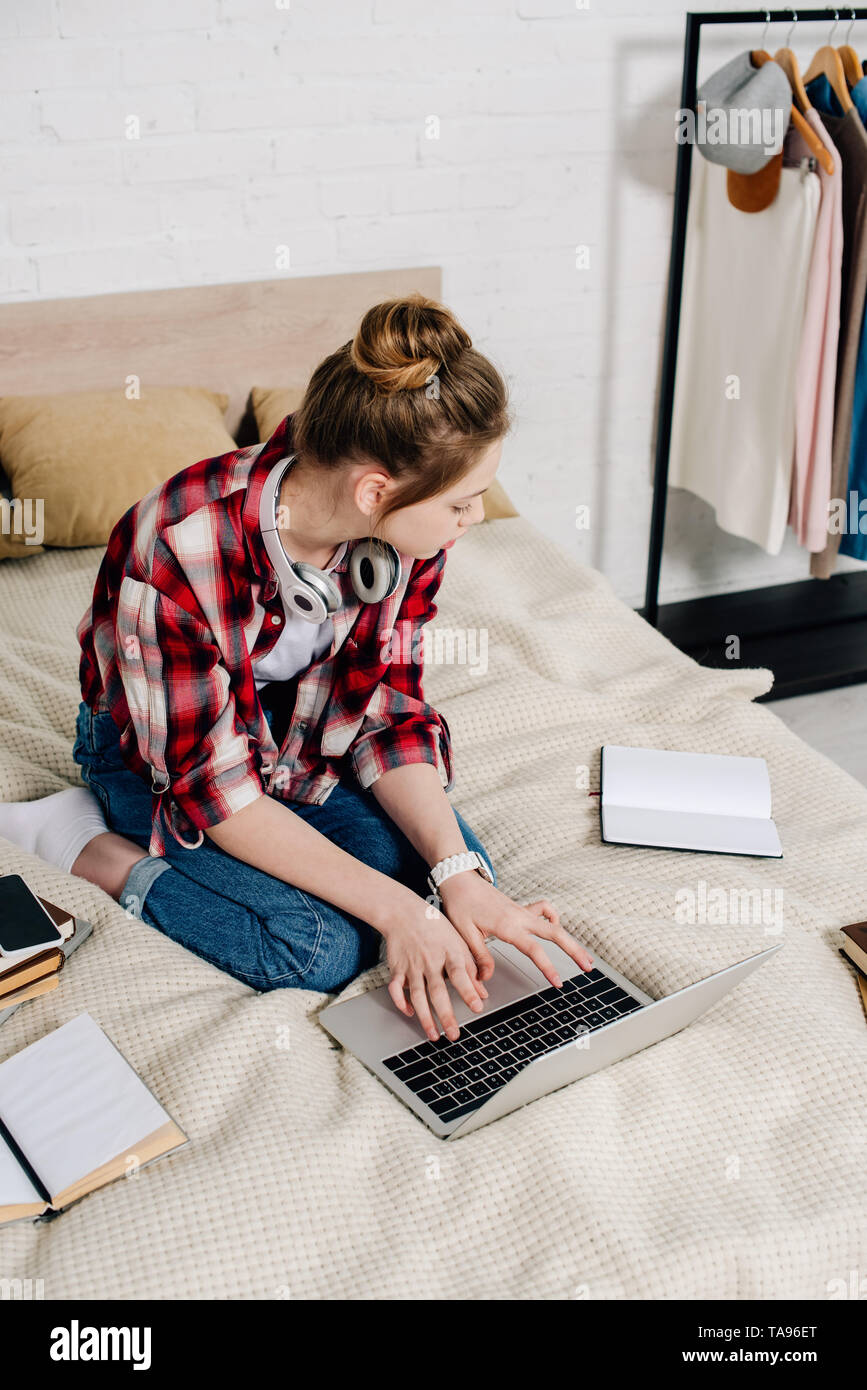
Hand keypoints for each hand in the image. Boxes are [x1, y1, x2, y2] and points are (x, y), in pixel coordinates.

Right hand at [378, 890, 489, 1043]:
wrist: (403, 912)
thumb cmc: (434, 926)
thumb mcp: (458, 941)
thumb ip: (471, 967)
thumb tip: (483, 992)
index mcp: (448, 952)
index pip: (460, 974)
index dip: (469, 991)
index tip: (477, 1007)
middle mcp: (430, 961)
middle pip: (438, 991)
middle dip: (446, 1015)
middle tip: (454, 1034)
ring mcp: (412, 966)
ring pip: (418, 996)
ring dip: (426, 1018)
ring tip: (435, 1035)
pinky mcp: (397, 968)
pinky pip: (397, 989)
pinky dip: (401, 1003)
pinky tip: (410, 1013)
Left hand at [437, 872, 592, 987]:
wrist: (459, 879)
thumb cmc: (460, 904)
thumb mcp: (464, 934)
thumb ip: (479, 957)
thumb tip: (486, 978)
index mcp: (507, 926)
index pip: (534, 950)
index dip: (548, 967)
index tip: (558, 982)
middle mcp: (520, 917)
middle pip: (556, 933)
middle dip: (574, 950)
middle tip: (588, 967)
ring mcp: (522, 911)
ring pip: (553, 924)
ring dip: (569, 938)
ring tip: (581, 954)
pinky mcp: (520, 908)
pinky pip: (544, 910)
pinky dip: (553, 918)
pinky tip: (554, 927)